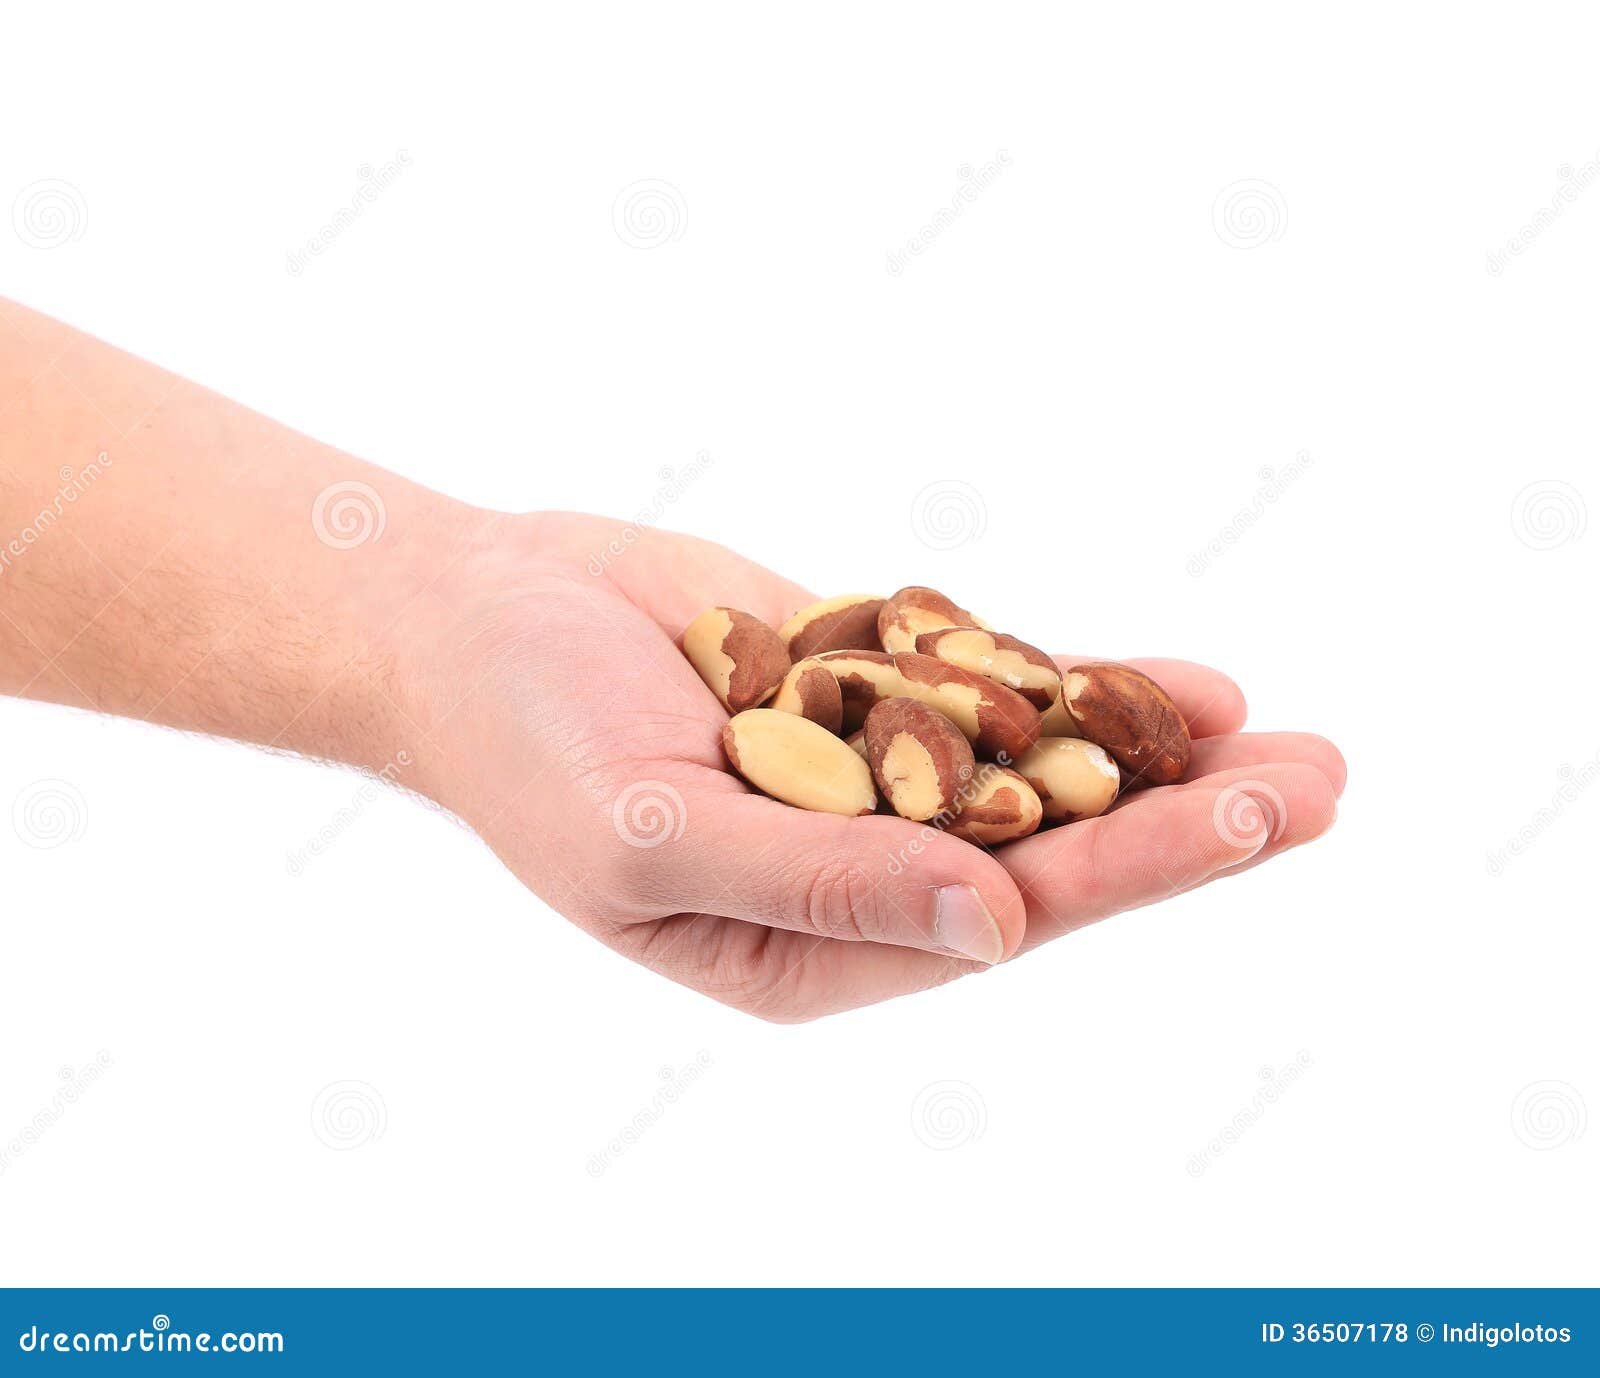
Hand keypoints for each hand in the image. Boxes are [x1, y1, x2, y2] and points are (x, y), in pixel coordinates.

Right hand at [415, 512, 1344, 1021]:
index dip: (1130, 868)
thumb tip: (996, 931)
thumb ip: (817, 886)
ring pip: (1040, 774)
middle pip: (1049, 852)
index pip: (995, 916)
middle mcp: (858, 872)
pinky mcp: (867, 691)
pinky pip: (991, 694)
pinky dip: (1080, 686)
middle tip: (1324, 785)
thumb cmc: (527, 740)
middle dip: (1187, 823)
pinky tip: (1186, 686)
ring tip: (1295, 748)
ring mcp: (870, 776)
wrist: (476, 616)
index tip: (1253, 822)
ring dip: (1160, 759)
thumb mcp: (650, 836)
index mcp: (808, 947)